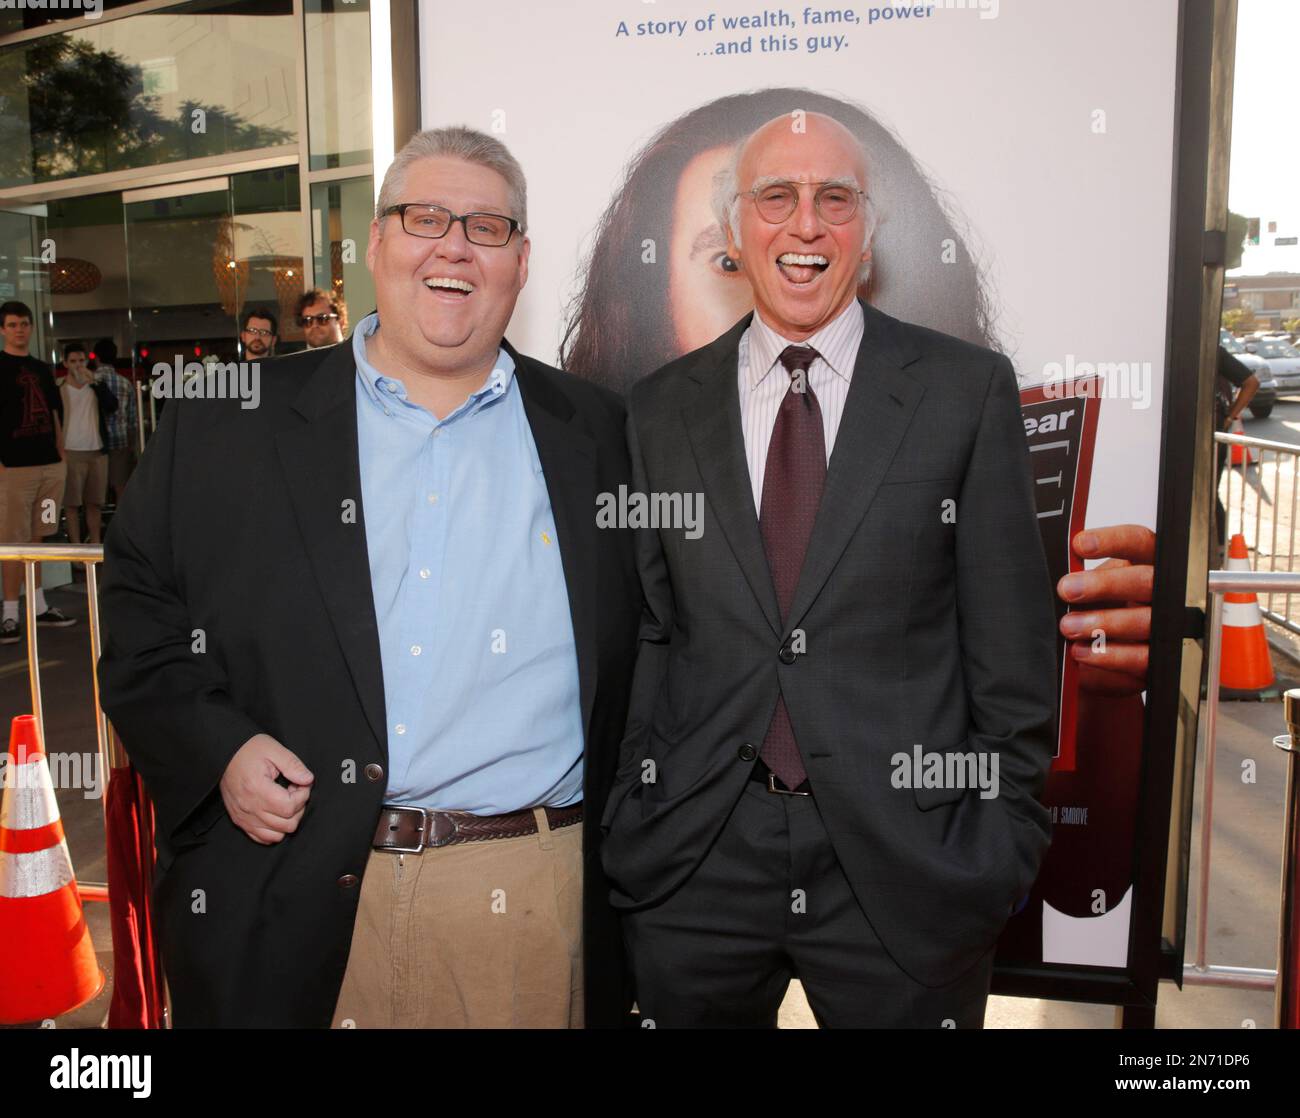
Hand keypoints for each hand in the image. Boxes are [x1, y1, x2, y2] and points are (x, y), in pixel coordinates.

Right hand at [219, 733, 313, 843]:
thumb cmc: (248, 750)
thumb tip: (308, 780)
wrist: (224, 755)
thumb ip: (293, 765)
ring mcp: (243, 817)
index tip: (301, 783)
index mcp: (257, 789)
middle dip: (298, 808)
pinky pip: (262, 837)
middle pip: (287, 824)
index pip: (290, 807)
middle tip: (294, 791)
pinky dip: (274, 830)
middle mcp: (249, 808)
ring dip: (287, 820)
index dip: (303, 795)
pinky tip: (276, 812)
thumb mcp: (274, 749)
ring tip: (285, 801)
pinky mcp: (240, 821)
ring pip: (277, 835)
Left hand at [1056, 524, 1153, 695]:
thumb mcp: (1092, 590)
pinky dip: (1110, 655)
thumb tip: (1062, 575)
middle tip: (1067, 590)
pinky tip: (1082, 651)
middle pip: (1145, 580)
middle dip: (1104, 584)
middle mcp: (1163, 592)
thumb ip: (1081, 578)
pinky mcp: (1161, 658)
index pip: (1139, 543)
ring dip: (1104, 622)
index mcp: (1145, 565)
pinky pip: (1142, 657)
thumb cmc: (1100, 612)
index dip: (1113, 541)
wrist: (1107, 658)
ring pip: (1146, 620)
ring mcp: (1167, 626)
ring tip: (1069, 626)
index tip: (1080, 545)